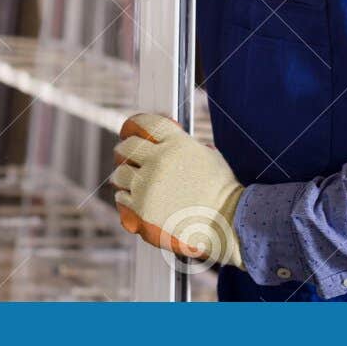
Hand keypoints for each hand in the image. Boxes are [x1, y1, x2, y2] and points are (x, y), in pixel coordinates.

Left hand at [112, 113, 244, 268]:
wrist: (226, 221)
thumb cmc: (223, 192)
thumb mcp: (210, 158)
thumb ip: (191, 148)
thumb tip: (184, 145)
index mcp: (176, 143)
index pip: (148, 124)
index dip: (137, 124)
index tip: (131, 129)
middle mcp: (159, 159)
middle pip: (128, 147)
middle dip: (124, 150)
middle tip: (124, 155)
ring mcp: (148, 184)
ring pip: (120, 173)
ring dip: (122, 176)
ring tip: (124, 180)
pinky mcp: (142, 207)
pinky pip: (122, 197)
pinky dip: (124, 197)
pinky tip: (129, 198)